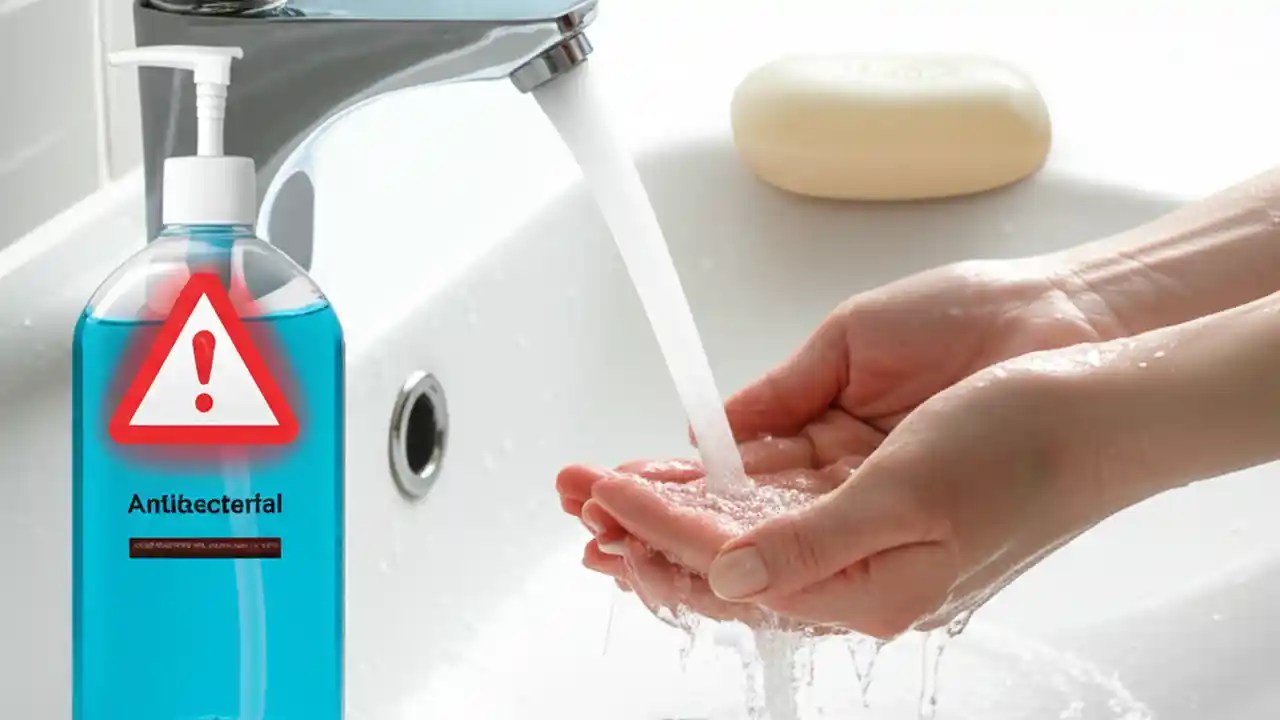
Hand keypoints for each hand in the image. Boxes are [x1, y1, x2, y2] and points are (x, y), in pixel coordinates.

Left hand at [558, 256, 1120, 635]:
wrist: (1098, 395)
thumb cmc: (1024, 442)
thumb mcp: (914, 494)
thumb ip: (814, 543)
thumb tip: (724, 579)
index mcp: (868, 585)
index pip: (731, 565)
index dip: (658, 530)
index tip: (601, 498)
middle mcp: (856, 562)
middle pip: (723, 556)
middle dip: (644, 529)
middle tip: (575, 506)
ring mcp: (859, 520)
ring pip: (741, 524)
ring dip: (671, 505)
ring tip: (604, 496)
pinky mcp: (868, 481)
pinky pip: (775, 490)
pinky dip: (719, 481)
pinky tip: (681, 474)